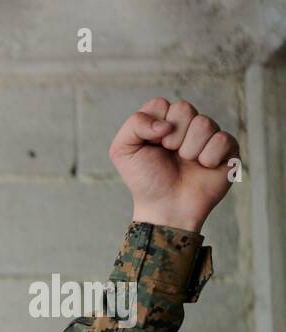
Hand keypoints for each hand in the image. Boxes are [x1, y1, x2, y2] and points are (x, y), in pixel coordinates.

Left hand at [110, 99, 238, 233]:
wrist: (165, 207)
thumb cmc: (145, 180)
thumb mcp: (123, 150)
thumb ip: (134, 124)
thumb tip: (165, 123)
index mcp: (162, 121)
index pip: (161, 104)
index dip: (154, 127)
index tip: (152, 146)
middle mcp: (186, 125)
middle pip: (184, 108)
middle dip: (172, 137)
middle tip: (170, 154)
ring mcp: (207, 135)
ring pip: (204, 123)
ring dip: (189, 149)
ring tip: (186, 163)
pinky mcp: (227, 148)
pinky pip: (222, 139)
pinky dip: (208, 158)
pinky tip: (203, 168)